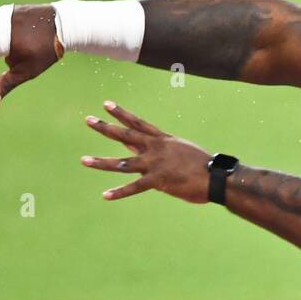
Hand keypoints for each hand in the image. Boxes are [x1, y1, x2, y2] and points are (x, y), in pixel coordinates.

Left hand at [81, 101, 211, 203]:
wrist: (216, 176)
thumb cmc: (203, 166)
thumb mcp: (181, 151)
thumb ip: (164, 151)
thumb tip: (152, 153)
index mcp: (162, 140)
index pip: (137, 123)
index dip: (121, 113)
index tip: (106, 104)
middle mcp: (155, 148)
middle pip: (125, 135)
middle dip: (105, 128)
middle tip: (88, 120)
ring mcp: (155, 164)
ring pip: (123, 162)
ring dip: (102, 162)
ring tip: (84, 160)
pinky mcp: (158, 180)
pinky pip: (135, 187)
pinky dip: (120, 192)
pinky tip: (106, 195)